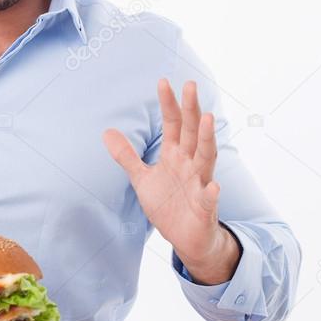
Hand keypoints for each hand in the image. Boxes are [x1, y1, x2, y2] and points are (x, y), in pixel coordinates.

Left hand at [103, 78, 225, 269]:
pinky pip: (210, 198)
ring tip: (207, 118)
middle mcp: (190, 164)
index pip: (173, 124)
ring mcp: (200, 184)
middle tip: (191, 85)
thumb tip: (106, 132)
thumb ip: (126, 156)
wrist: (186, 238)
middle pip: (191, 132)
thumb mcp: (141, 178)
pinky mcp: (205, 207)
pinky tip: (214, 186)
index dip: (168, 104)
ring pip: (206, 157)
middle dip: (191, 109)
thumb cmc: (168, 204)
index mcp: (175, 155)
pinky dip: (212, 192)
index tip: (163, 81)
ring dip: (207, 138)